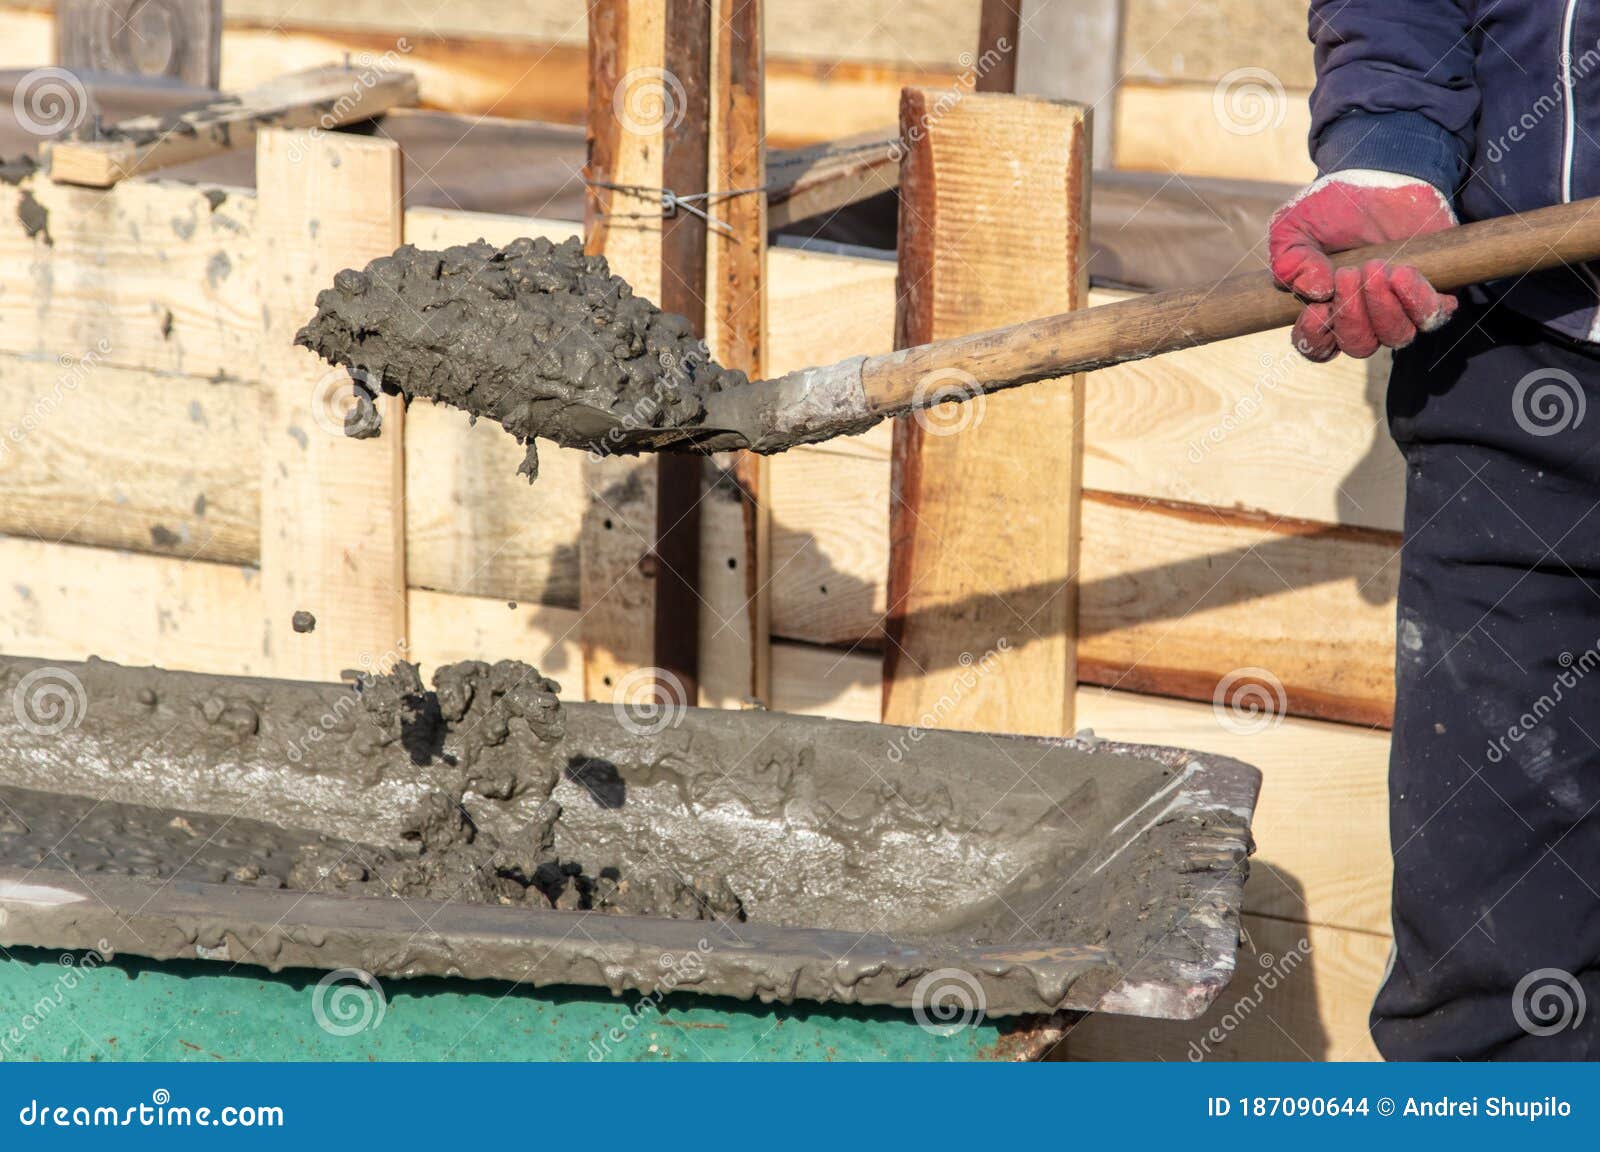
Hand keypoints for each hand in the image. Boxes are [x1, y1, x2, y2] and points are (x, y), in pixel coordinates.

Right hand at [1269, 170, 1458, 360]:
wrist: (1381, 174)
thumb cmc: (1332, 207)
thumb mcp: (1294, 227)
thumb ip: (1289, 261)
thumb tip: (1314, 290)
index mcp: (1326, 310)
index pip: (1319, 347)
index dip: (1315, 337)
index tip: (1316, 308)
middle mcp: (1364, 316)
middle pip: (1360, 345)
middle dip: (1352, 315)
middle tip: (1348, 273)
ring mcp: (1399, 307)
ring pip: (1396, 337)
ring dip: (1384, 308)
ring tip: (1376, 267)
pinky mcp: (1432, 290)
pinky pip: (1433, 316)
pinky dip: (1418, 300)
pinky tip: (1402, 271)